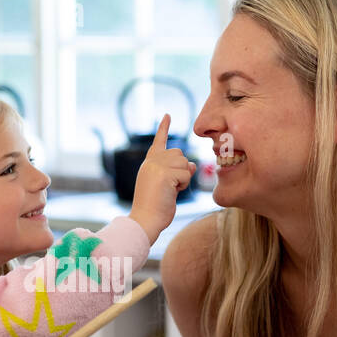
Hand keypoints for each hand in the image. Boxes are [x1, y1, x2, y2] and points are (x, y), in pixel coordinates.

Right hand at [128, 114, 195, 244]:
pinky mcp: (164, 174)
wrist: (145, 220)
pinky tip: (171, 193)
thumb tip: (191, 164)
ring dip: (183, 178)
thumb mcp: (166, 186)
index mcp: (149, 164)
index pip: (158, 142)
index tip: (167, 116)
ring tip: (170, 190)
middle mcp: (151, 162)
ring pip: (184, 163)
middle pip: (179, 154)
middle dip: (181, 169)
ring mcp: (157, 166)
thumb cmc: (155, 207)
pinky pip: (185, 174)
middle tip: (171, 186)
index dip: (164, 128)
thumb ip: (176, 172)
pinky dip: (183, 185)